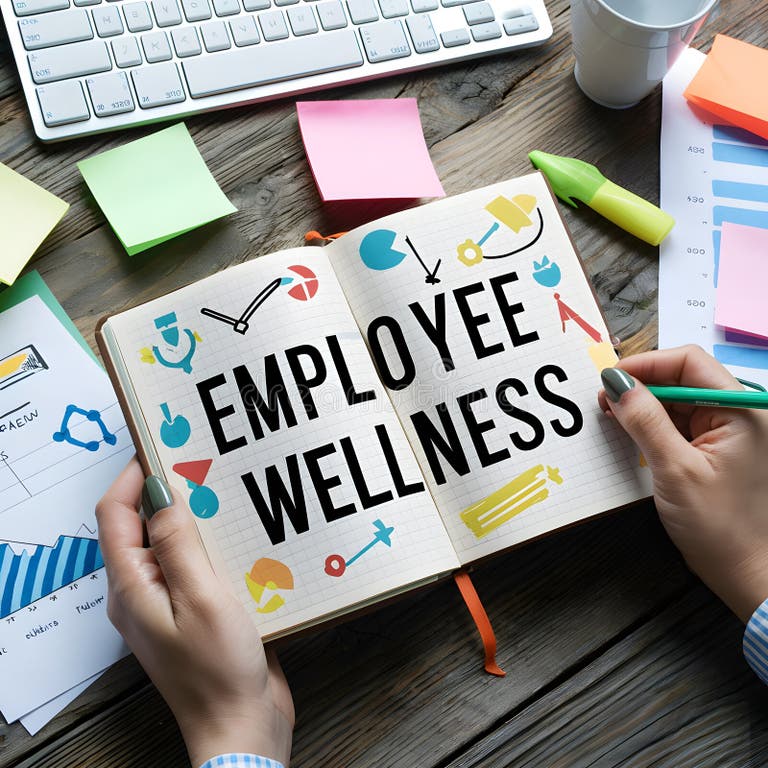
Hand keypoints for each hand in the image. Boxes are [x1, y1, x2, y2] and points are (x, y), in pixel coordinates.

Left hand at [96, 458, 293, 766]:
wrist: (242, 725)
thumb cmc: (218, 671)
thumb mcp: (201, 598)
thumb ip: (179, 544)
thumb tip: (162, 494)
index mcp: (131, 587)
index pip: (116, 515)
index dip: (133, 475)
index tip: (162, 444)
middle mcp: (141, 591)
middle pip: (141, 525)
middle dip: (166, 489)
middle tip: (200, 462)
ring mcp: (168, 601)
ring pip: (171, 542)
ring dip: (194, 516)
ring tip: (224, 491)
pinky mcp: (195, 610)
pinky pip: (195, 563)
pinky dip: (212, 541)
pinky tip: (241, 533)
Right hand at [599, 345, 767, 622]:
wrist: (745, 573)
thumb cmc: (717, 525)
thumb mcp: (674, 469)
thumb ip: (644, 421)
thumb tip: (614, 382)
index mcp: (741, 411)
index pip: (690, 363)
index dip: (646, 364)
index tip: (609, 378)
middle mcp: (738, 414)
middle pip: (682, 378)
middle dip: (641, 384)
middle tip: (603, 399)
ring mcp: (726, 431)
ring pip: (677, 400)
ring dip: (643, 405)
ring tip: (610, 414)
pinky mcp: (714, 448)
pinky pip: (678, 422)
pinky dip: (652, 423)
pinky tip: (629, 430)